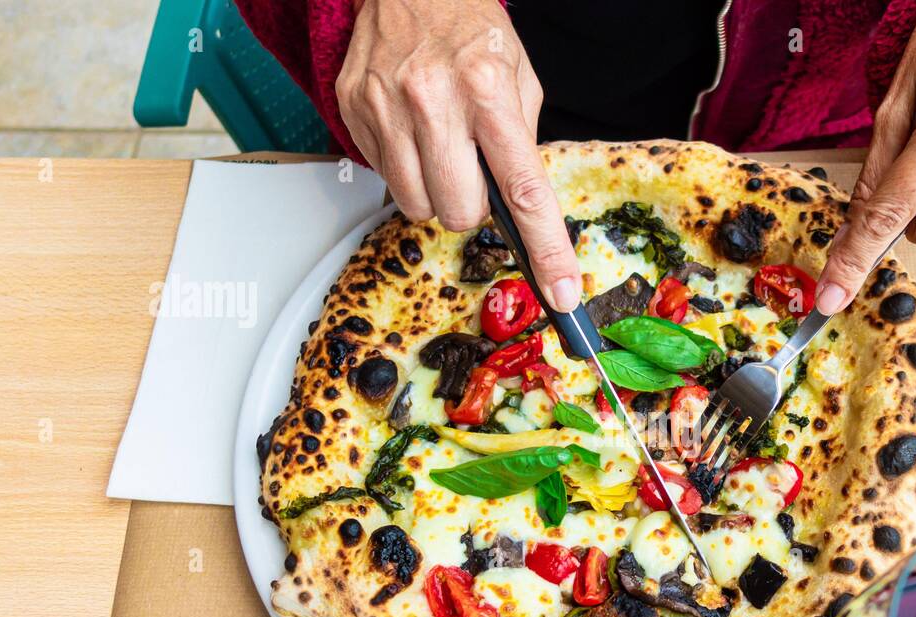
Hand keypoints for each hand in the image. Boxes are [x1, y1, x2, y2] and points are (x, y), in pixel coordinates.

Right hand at [336, 0, 580, 310]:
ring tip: (439, 147)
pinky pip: (382, 176)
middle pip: (459, 212)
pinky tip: (410, 129)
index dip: (545, 249)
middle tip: (471, 168)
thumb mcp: (518, 76)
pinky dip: (402, 166)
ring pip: (416, 205)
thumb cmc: (469, 26)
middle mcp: (433, 101)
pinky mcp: (354, 110)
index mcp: (488, 92)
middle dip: (471, 206)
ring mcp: (387, 107)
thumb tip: (524, 206)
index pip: (523, 191)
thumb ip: (522, 143)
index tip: (561, 292)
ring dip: (434, 191)